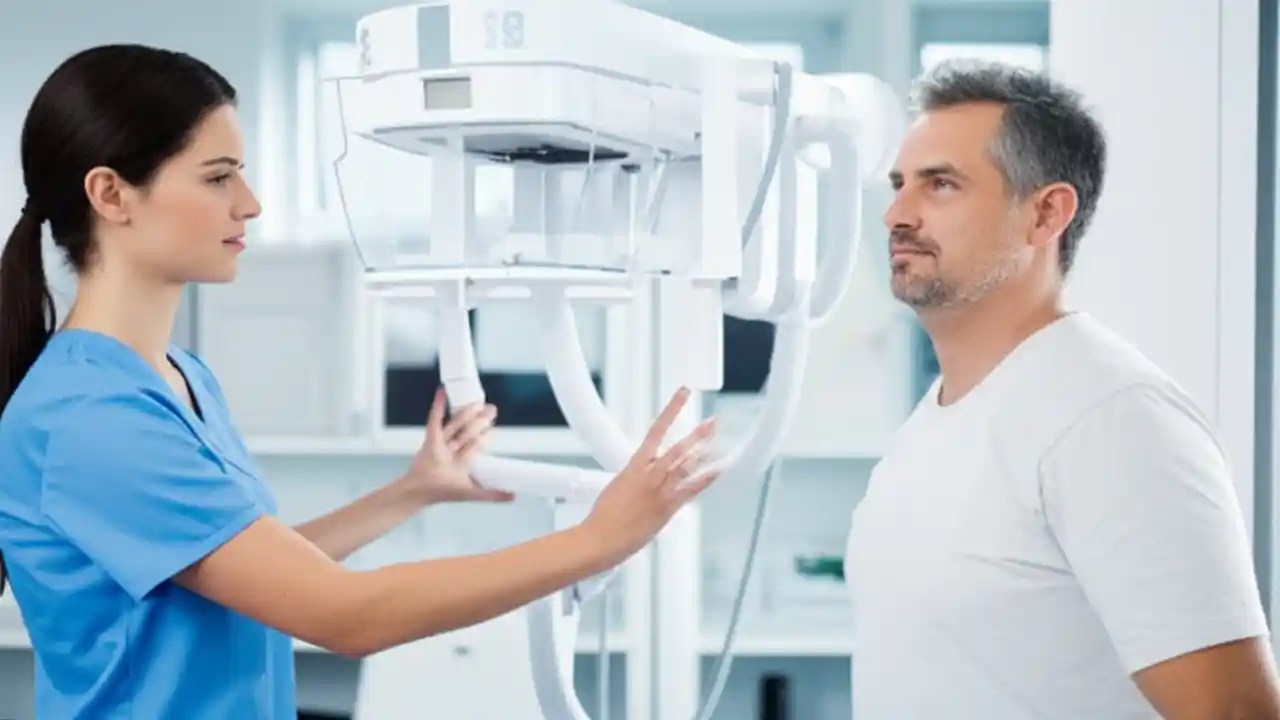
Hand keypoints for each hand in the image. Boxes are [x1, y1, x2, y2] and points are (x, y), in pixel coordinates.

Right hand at [397, 388, 512, 505]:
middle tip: (492, 410)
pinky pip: (435, 419)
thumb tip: (514, 496)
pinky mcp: (430, 439)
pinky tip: (442, 392)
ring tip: (479, 403)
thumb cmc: (442, 492)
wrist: (419, 493)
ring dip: (466, 413)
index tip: (493, 426)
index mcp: (461, 461)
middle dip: (481, 422)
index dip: (485, 436)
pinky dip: (438, 405)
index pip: (476, 445)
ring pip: (456, 425)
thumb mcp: (472, 493)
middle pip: (468, 432)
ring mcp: (441, 444)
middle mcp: (452, 450)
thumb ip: (493, 494)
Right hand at [580, 387, 719, 564]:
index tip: (682, 396)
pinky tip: (718, 470)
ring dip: (704, 451)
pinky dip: (706, 479)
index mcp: (634, 466)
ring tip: (718, 443)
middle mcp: (649, 474)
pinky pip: (691, 490)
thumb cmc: (603, 518)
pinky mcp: (666, 507)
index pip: (656, 431)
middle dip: (698, 434)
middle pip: (678, 448)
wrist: (599, 537)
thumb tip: (643, 478)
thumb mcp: (617, 489)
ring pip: (686, 465)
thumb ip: (634, 481)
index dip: (671, 411)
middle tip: (712, 422)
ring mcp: (659, 490)